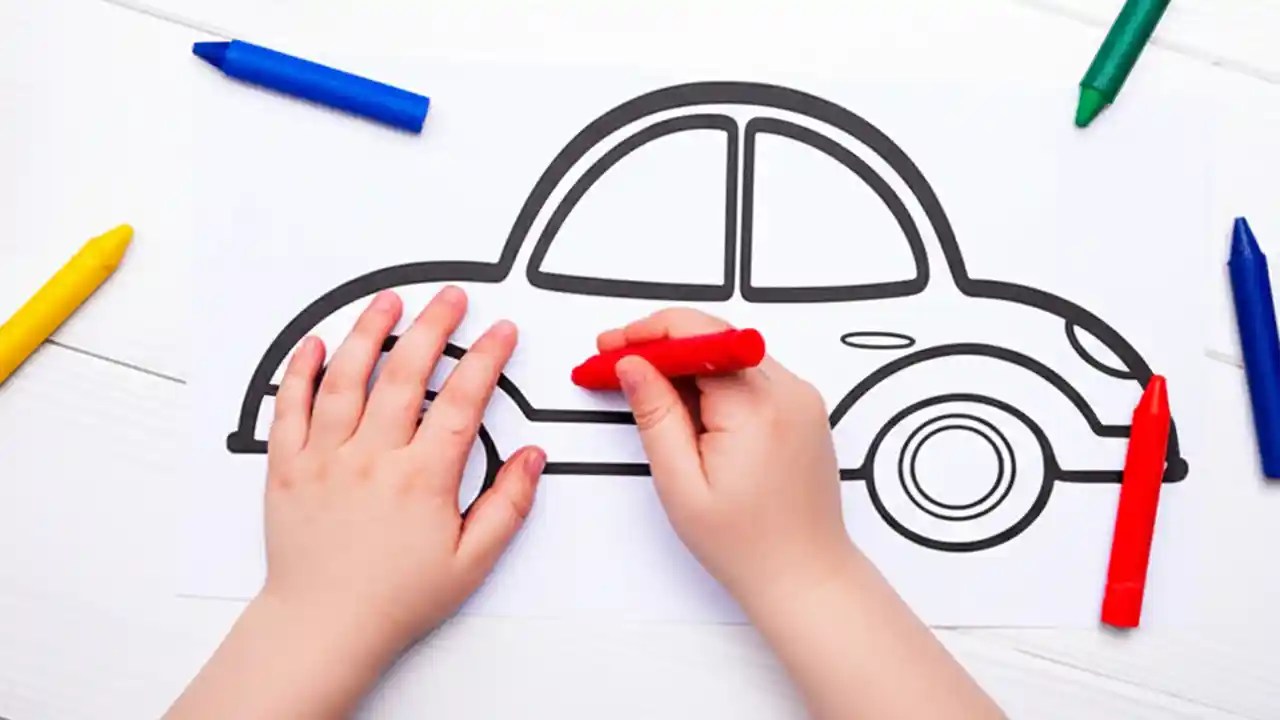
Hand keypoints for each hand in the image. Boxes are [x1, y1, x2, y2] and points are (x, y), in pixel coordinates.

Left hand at [263, 286, 544, 657]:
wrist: (323, 627)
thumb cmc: (394, 599)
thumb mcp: (471, 562)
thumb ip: (507, 506)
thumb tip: (530, 459)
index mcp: (421, 480)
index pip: (462, 401)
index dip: (486, 359)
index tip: (501, 333)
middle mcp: (372, 460)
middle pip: (405, 374)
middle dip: (433, 326)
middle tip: (450, 298)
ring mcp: (325, 459)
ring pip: (346, 378)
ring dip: (370, 332)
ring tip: (389, 301)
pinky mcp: (288, 467)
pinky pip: (290, 407)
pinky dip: (301, 370)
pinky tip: (317, 344)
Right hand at [598, 309, 856, 614]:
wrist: (806, 577)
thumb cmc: (750, 547)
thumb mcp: (682, 484)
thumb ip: (655, 415)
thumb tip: (633, 366)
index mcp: (756, 408)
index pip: (694, 335)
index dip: (644, 335)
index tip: (610, 348)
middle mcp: (787, 392)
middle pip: (712, 337)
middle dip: (658, 345)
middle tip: (614, 365)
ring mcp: (800, 398)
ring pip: (729, 354)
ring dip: (684, 363)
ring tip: (646, 393)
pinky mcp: (802, 409)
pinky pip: (750, 374)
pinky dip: (714, 380)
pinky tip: (687, 408)